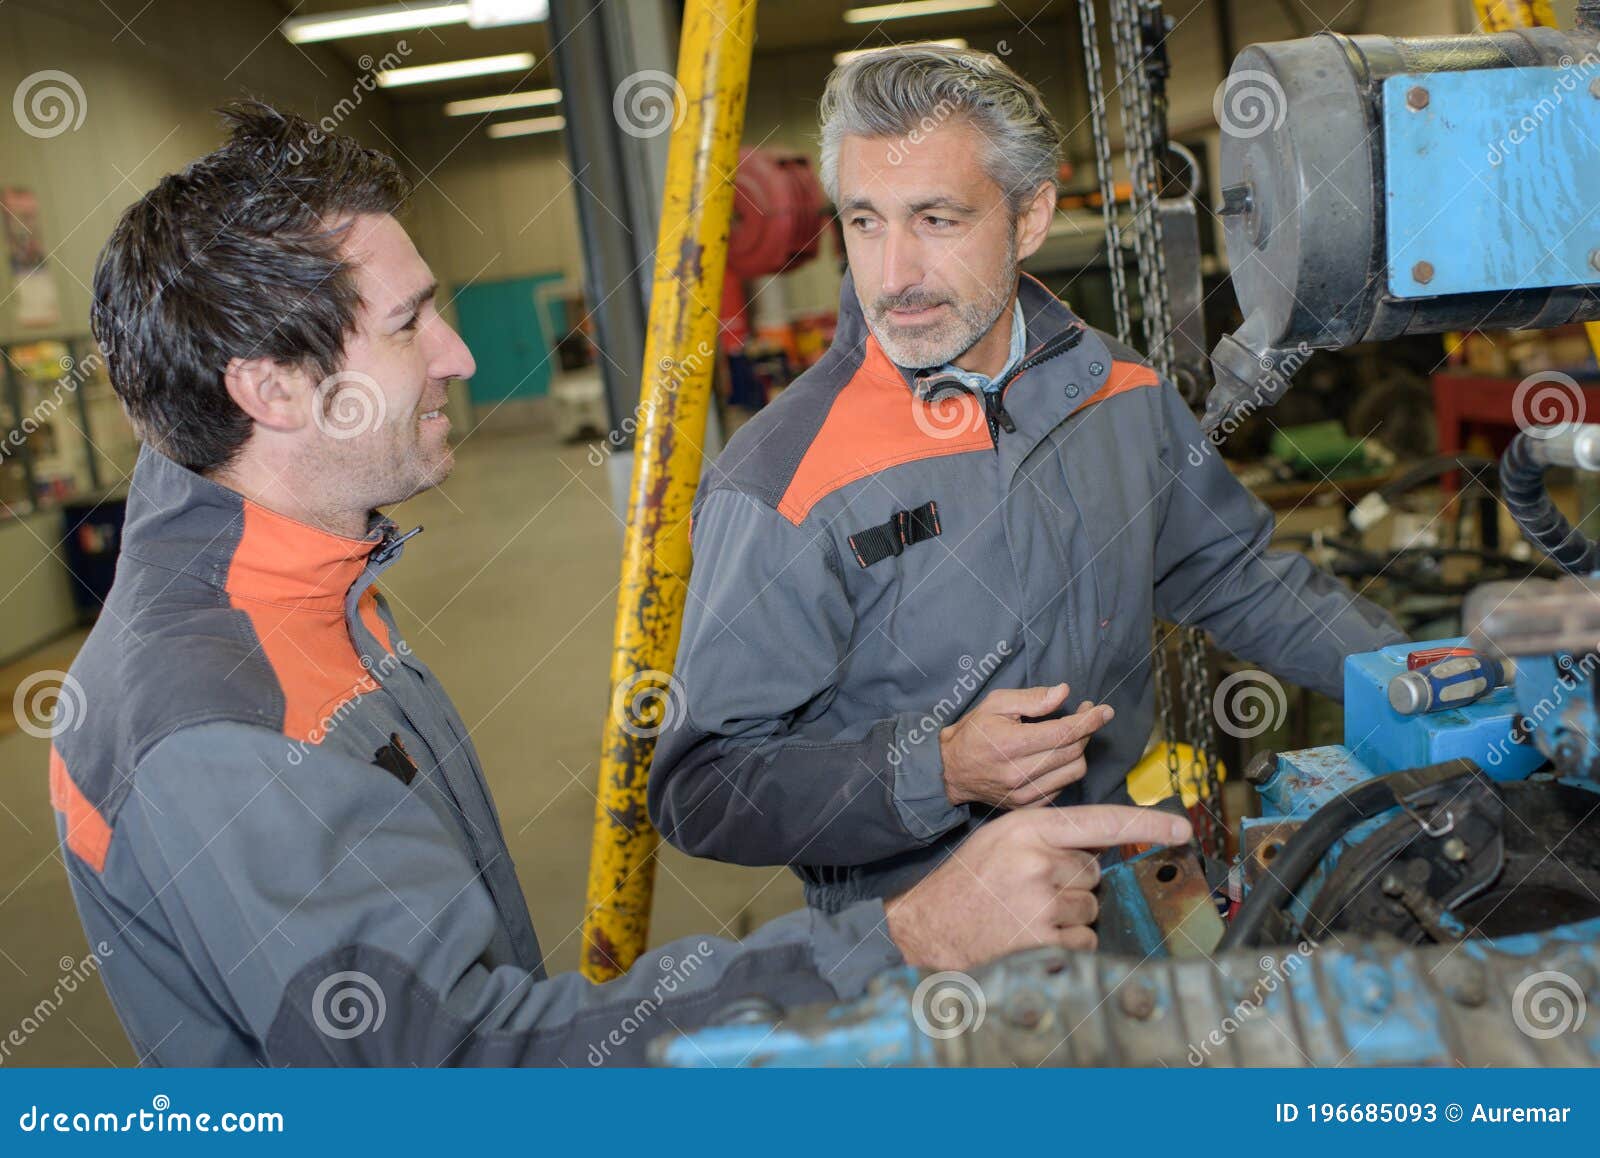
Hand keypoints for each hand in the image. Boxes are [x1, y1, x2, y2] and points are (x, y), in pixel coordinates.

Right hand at [883, 805, 1191, 970]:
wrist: (926, 927)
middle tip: (1029, 891)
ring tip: (1024, 914)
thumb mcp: (1003, 840)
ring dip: (1068, 916)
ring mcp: (1042, 903)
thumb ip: (1049, 836)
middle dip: (1071, 883)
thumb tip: (1102, 843)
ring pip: (1090, 907)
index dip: (1148, 822)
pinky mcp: (1044, 941)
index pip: (1101, 820)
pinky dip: (1067, 945)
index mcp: (1029, 829)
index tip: (1183, 827)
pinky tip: (1031, 937)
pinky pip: (1085, 941)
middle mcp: (1038, 862)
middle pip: (1093, 872)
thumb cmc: (968, 882)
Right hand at [939, 683, 1113, 808]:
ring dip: (1079, 751)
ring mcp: (1025, 794)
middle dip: (1086, 731)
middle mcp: (1019, 773)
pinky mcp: (1028, 807)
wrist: (950, 772)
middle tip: (1086, 715)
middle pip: (1073, 752)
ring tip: (1071, 736)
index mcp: (1011, 744)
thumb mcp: (995, 704)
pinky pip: (1063, 787)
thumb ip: (1032, 698)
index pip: (1064, 733)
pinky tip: (1055, 756)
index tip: (1105, 710)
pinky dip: (1065, 769)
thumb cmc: (973, 732)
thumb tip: (1064, 693)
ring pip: (1074, 772)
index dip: (1089, 721)